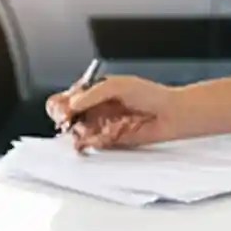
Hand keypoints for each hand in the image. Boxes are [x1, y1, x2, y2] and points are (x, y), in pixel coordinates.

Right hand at [45, 75, 182, 150]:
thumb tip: (73, 103)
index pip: (65, 98)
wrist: (169, 114)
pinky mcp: (108, 140)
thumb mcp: (119, 85)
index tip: (66, 110)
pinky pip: (91, 144)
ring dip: (80, 132)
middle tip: (71, 122)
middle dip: (65, 120)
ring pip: (75, 133)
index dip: (61, 105)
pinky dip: (93, 142)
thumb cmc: (150, 94)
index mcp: (93, 90)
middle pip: (64, 116)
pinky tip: (102, 136)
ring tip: (93, 129)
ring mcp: (99, 125)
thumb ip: (93, 93)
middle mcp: (93, 108)